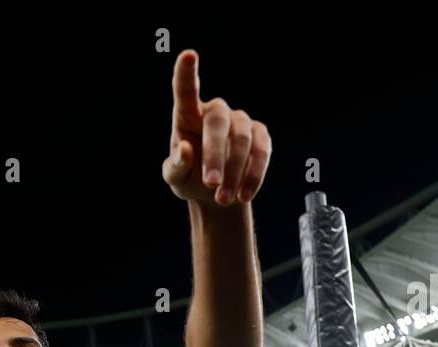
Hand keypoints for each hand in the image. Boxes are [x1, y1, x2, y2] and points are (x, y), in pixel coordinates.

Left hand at [162, 50, 270, 207]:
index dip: (187, 73)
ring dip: (234, 172)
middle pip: (218, 123)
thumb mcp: (175, 179)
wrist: (216, 193)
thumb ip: (175, 166)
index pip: (186, 91)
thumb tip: (184, 149)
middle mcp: (216, 112)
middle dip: (215, 155)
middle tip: (210, 185)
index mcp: (187, 116)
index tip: (188, 55)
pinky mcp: (261, 136)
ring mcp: (240, 121)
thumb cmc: (190, 178)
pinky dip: (254, 174)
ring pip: (242, 140)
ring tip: (222, 199)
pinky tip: (245, 195)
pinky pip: (262, 151)